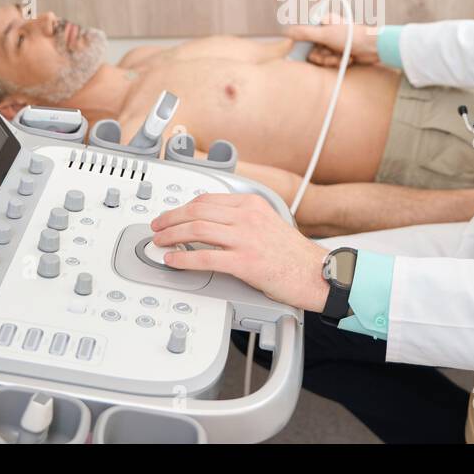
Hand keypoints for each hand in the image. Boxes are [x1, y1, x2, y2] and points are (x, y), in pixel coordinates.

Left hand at [150, 194, 330, 310]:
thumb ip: (241, 220)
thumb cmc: (292, 254)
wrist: (315, 273)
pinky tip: (173, 261)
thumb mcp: (267, 222)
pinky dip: (183, 259)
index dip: (182, 208)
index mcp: (251, 205)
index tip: (171, 215)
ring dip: (171, 236)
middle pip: (196, 211)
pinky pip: (204, 258)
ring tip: (160, 243)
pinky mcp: (244, 262)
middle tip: (157, 228)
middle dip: (170, 219)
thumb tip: (210, 225)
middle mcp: (247, 217)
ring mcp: (245, 239)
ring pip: (196, 230)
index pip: (207, 200)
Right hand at [285, 21, 379, 67]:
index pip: (304, 35)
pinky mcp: (339, 53)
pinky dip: (338, 62)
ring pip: (320, 57)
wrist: (373, 48)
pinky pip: (330, 62)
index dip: (306, 45)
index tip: (309, 51)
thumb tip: (286, 31)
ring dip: (330, 60)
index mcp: (322, 23)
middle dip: (321, 55)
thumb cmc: (351, 37)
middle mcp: (326, 32)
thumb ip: (305, 33)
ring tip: (341, 57)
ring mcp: (332, 43)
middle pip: (311, 49)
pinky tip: (347, 58)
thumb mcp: (325, 34)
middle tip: (330, 55)